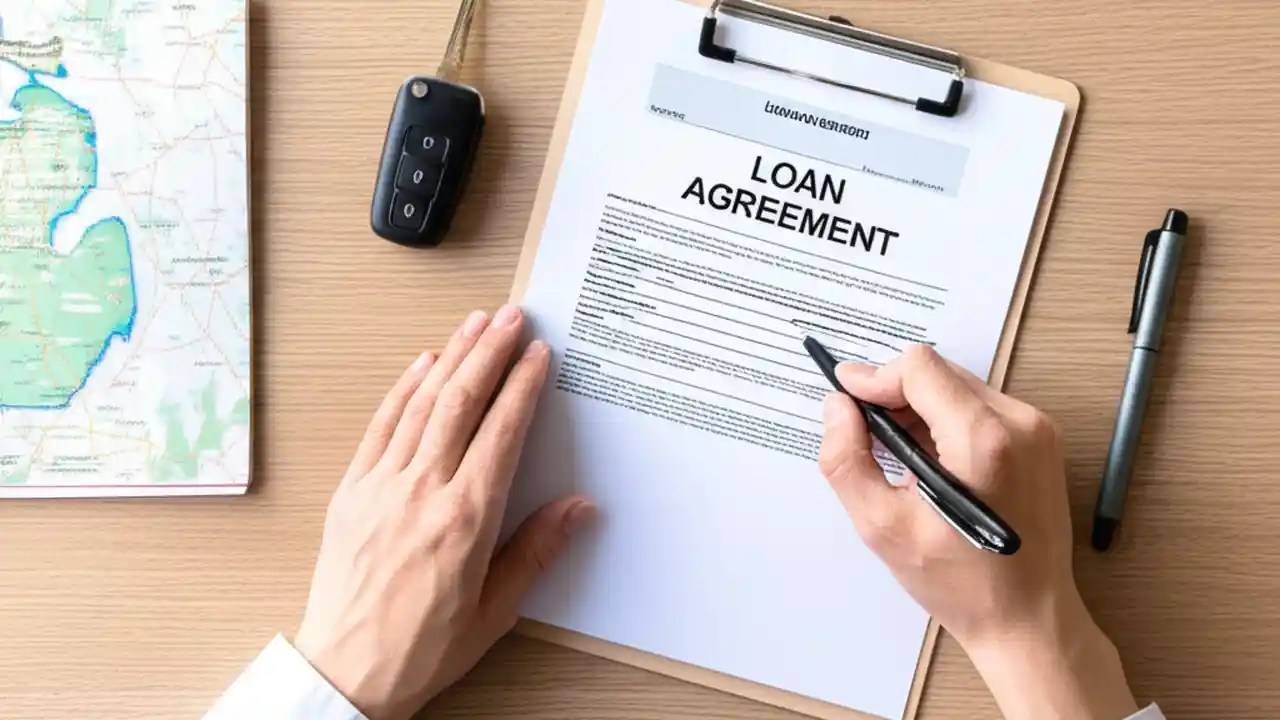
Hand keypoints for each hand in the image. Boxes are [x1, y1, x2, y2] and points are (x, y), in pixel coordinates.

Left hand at [294, 306, 593, 719]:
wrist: (348, 671)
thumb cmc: (423, 647)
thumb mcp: (496, 609)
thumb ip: (537, 549)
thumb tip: (579, 506)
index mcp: (466, 519)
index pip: (501, 431)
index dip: (522, 385)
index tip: (537, 354)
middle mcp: (422, 492)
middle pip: (460, 402)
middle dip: (489, 352)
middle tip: (511, 317)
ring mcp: (381, 487)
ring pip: (420, 404)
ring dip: (450, 357)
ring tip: (474, 324)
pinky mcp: (352, 492)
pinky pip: (379, 427)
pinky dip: (401, 390)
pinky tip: (420, 365)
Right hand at [819, 345, 1137, 719]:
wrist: (1028, 620)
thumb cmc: (961, 583)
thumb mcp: (883, 527)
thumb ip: (847, 459)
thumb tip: (838, 408)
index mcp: (982, 440)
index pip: (919, 368)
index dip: (875, 378)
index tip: (847, 400)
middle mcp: (1019, 423)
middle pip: (939, 373)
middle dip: (895, 395)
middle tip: (866, 434)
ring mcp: (1038, 430)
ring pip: (960, 387)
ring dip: (921, 408)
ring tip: (899, 455)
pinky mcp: (1043, 441)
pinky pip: (982, 408)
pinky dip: (948, 422)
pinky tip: (932, 463)